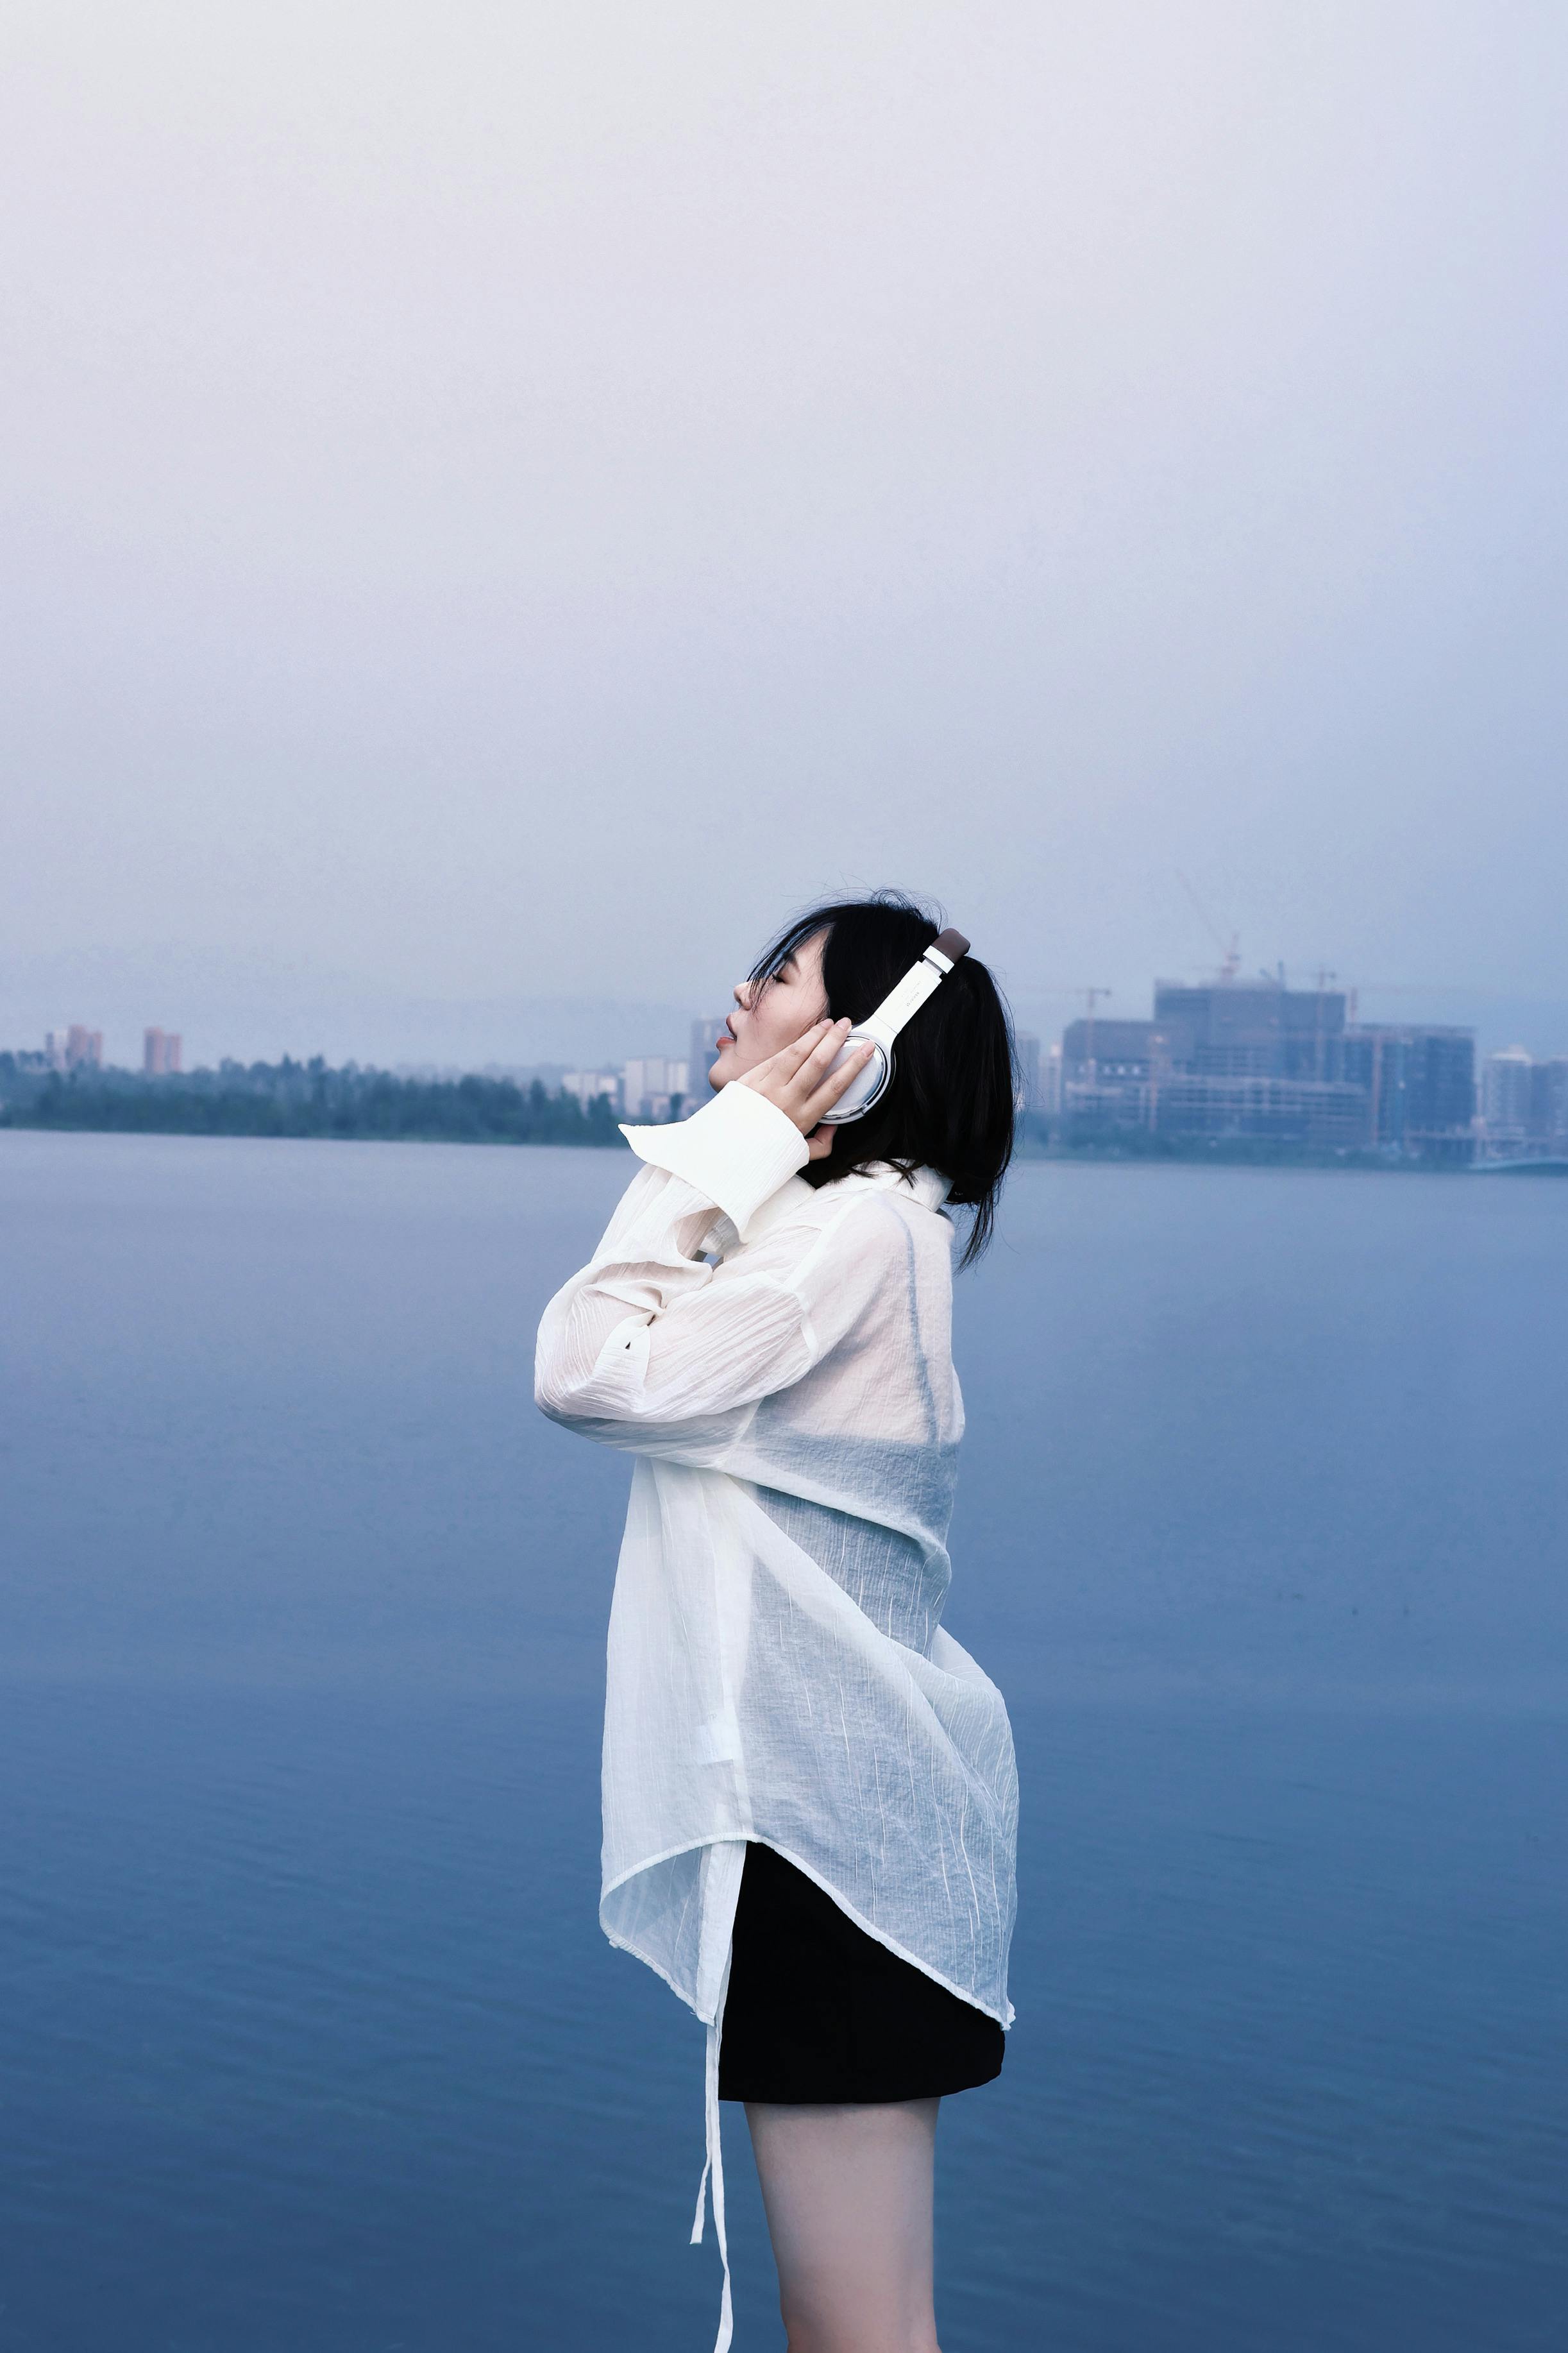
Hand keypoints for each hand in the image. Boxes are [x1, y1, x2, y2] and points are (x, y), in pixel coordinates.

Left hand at [736, 1017, 874, 1144]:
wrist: (727, 1148)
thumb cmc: (764, 1150)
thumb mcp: (797, 1154)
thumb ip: (821, 1145)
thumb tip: (835, 1129)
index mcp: (803, 1118)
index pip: (835, 1086)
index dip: (854, 1065)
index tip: (867, 1050)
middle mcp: (788, 1100)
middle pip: (818, 1063)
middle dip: (835, 1040)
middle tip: (847, 1025)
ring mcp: (768, 1087)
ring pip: (797, 1054)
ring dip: (815, 1035)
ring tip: (828, 1023)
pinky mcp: (752, 1079)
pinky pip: (777, 1057)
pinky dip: (794, 1044)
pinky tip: (805, 1036)